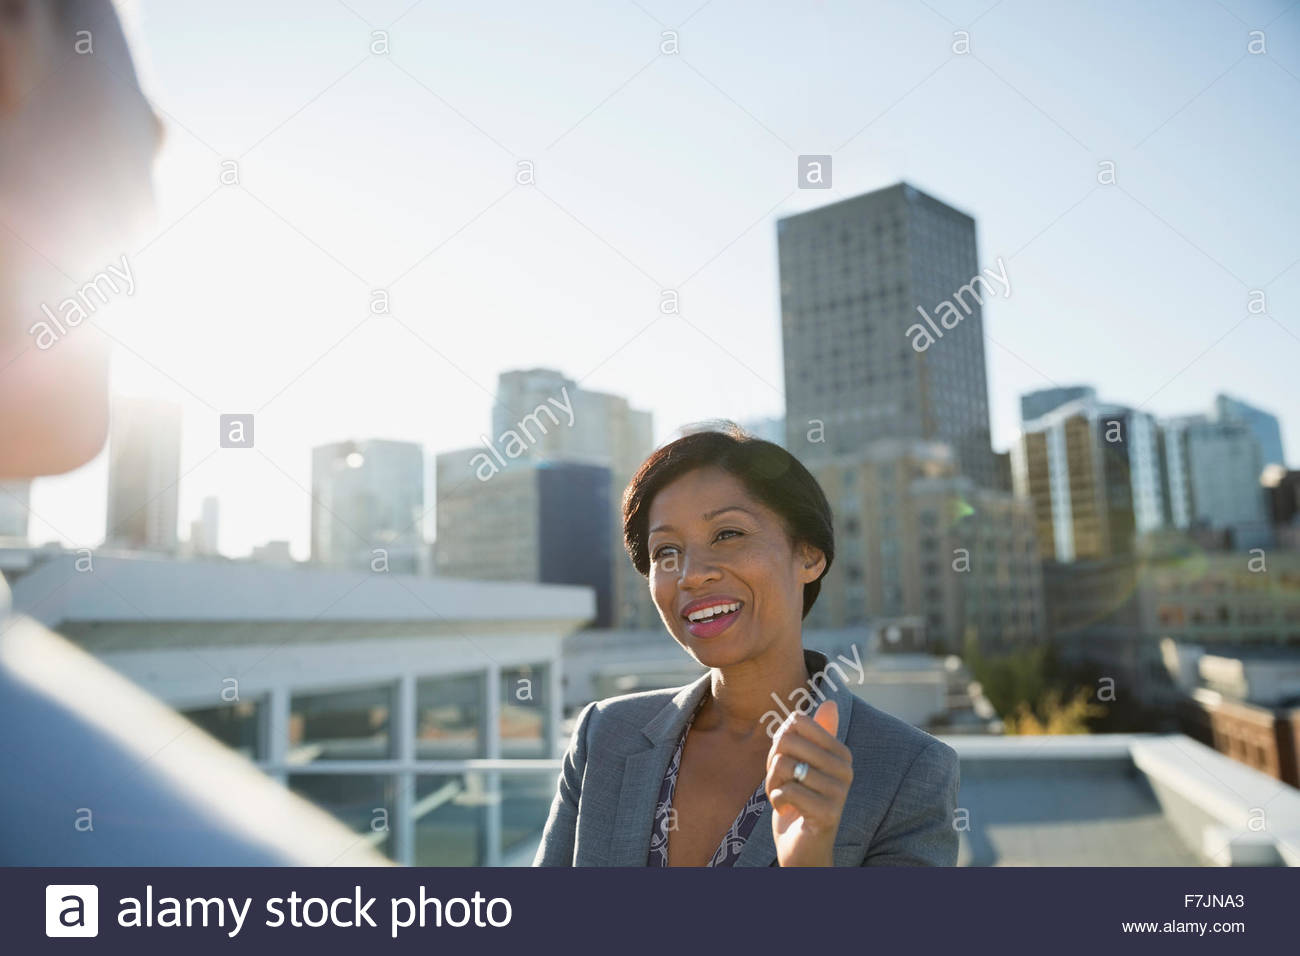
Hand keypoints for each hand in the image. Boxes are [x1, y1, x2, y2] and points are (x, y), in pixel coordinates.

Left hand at [765, 700, 852, 865]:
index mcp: (841, 752)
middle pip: (787, 741)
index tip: (786, 763)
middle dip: (773, 764)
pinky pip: (787, 790)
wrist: (803, 847)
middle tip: (783, 784)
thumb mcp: (803, 763)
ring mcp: (840, 791)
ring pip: (784, 766)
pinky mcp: (829, 812)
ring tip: (786, 798)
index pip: (796, 722)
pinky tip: (789, 810)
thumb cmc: (800, 801)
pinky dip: (777, 801)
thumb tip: (830, 701)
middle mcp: (846, 768)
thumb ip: (815, 734)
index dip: (779, 743)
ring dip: (774, 785)